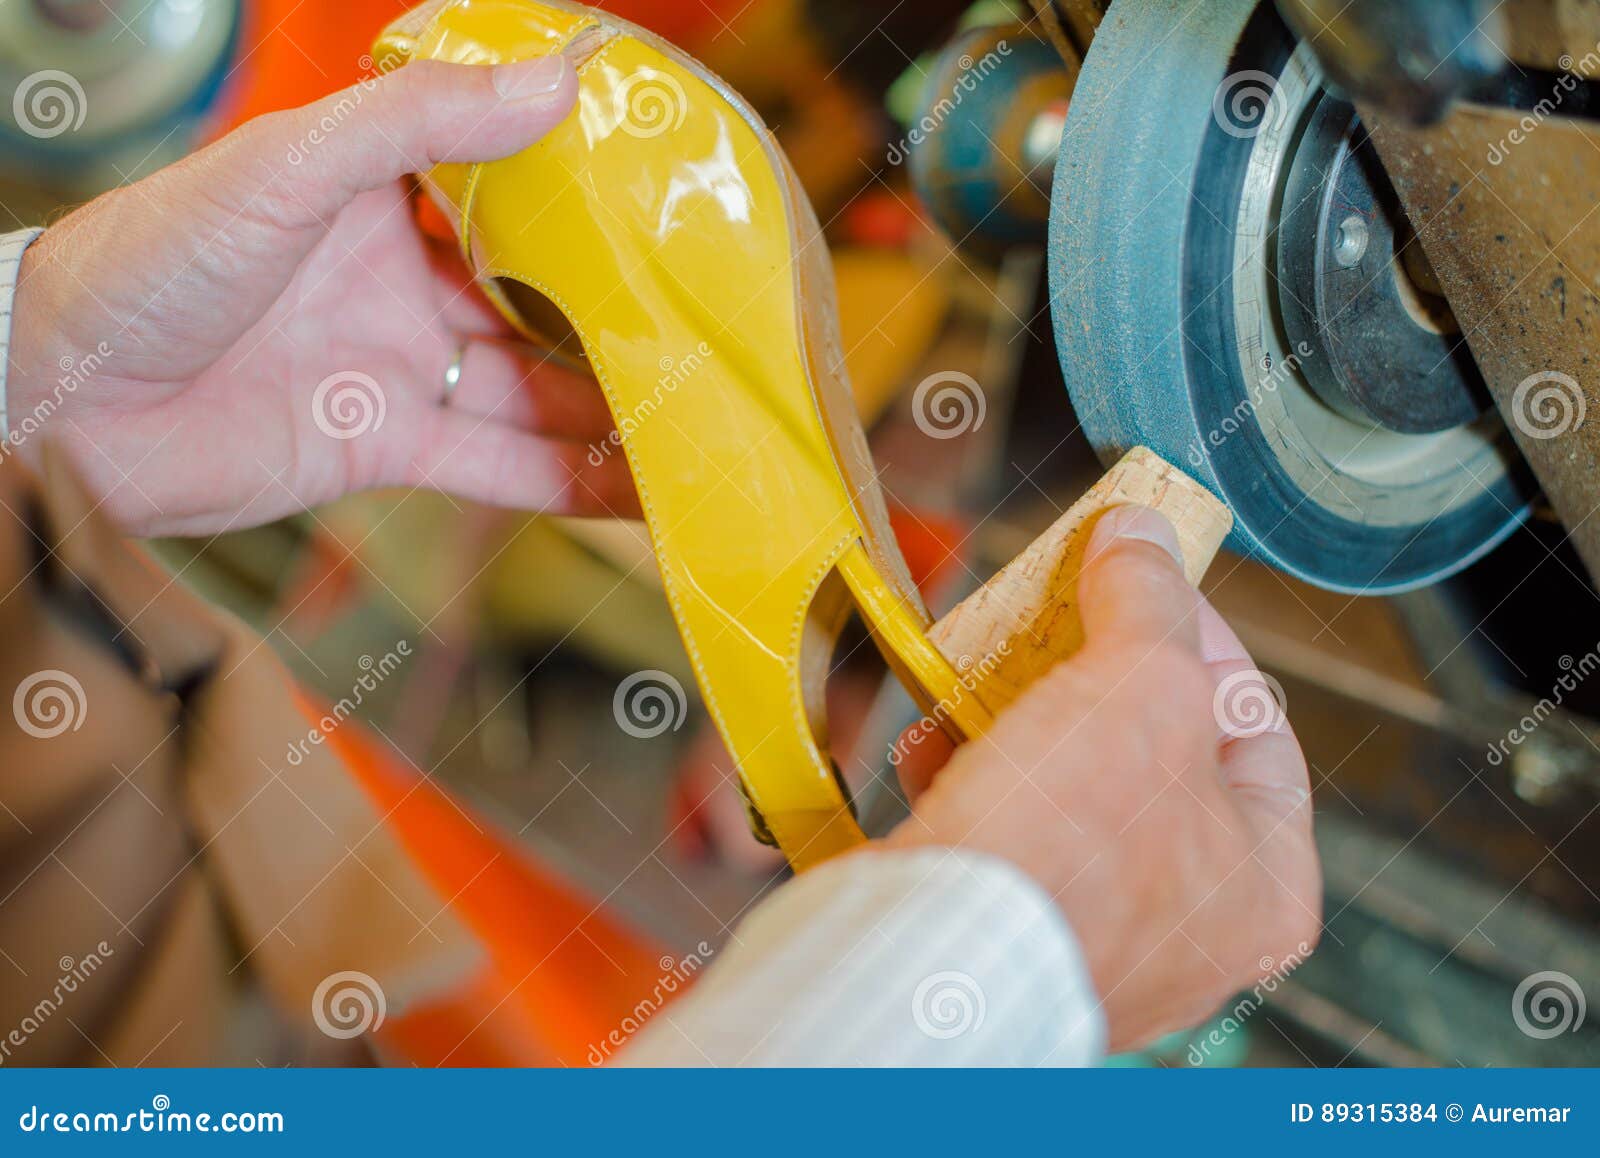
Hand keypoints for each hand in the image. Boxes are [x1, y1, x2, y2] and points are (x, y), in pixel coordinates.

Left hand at [7, 56, 638, 537]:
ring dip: (610, 405)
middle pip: (533, 297)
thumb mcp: (290, 166)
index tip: (660, 193)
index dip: (579, 191)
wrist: (61, 401)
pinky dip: (566, 480)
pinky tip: (636, 489)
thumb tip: (558, 78)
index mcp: (373, 196)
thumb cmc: (151, 262)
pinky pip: (497, 463)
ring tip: (699, 414)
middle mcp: (396, 281)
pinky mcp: (385, 448)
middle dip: (615, 311)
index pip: (499, 185)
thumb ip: (420, 124)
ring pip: (531, 387)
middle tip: (706, 321)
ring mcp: (396, 367)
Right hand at [887, 505, 1320, 1051]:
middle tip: (1057, 613)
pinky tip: (933, 739)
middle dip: (1092, 672)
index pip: (1256, 723)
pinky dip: (970, 778)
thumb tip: (1140, 535)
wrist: (934, 957)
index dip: (1199, 632)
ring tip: (982, 666)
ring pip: (1070, 790)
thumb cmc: (1069, 850)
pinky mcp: (1007, 928)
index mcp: (1265, 883)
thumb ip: (1148, 600)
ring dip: (1018, 717)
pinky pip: (1003, 834)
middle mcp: (1192, 925)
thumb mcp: (1138, 686)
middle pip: (1155, 754)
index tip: (1142, 576)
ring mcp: (1096, 933)